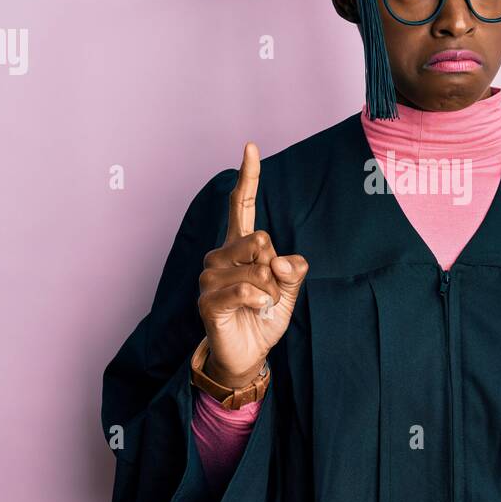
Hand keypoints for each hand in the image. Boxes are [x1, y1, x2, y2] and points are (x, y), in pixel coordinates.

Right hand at [196, 141, 308, 386]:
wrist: (249, 354)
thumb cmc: (265, 317)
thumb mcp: (290, 290)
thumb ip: (293, 270)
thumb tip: (281, 260)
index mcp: (240, 246)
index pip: (241, 205)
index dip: (248, 177)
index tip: (250, 147)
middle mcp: (219, 255)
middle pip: (259, 237)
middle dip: (277, 268)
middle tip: (270, 291)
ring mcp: (209, 277)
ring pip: (257, 267)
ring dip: (271, 290)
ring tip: (261, 304)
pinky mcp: (207, 300)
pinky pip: (245, 288)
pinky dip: (261, 300)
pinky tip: (256, 309)